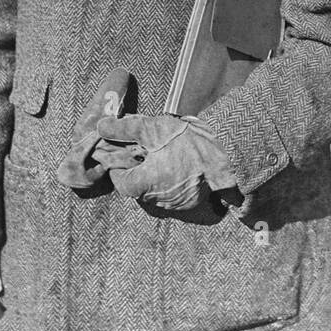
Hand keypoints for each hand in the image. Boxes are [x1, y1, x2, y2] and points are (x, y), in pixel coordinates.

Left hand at [94, 113, 218, 211]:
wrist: (230, 155)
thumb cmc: (189, 142)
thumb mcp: (153, 128)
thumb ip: (124, 129)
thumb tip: (100, 126)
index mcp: (145, 185)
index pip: (120, 182)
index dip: (118, 168)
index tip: (123, 154)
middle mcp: (158, 200)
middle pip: (138, 187)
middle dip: (138, 169)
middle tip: (145, 150)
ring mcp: (177, 204)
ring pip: (156, 191)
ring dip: (155, 176)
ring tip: (164, 155)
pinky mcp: (193, 203)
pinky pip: (174, 194)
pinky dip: (172, 181)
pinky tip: (180, 164)